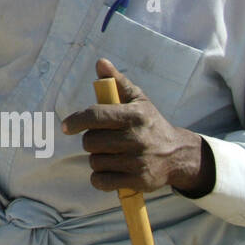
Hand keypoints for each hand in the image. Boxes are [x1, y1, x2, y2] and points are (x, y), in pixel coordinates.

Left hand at [62, 59, 213, 195]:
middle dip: (91, 141)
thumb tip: (100, 62)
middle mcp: (137, 138)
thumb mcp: (138, 99)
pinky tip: (109, 170)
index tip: (67, 127)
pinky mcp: (138, 181)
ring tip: (111, 154)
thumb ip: (117, 82)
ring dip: (97, 159)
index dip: (77, 120)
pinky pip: (102, 182)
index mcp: (135, 115)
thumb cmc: (150, 123)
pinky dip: (100, 178)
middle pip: (91, 142)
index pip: (96, 116)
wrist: (177, 154)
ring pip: (95, 162)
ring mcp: (138, 161)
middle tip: (102, 140)